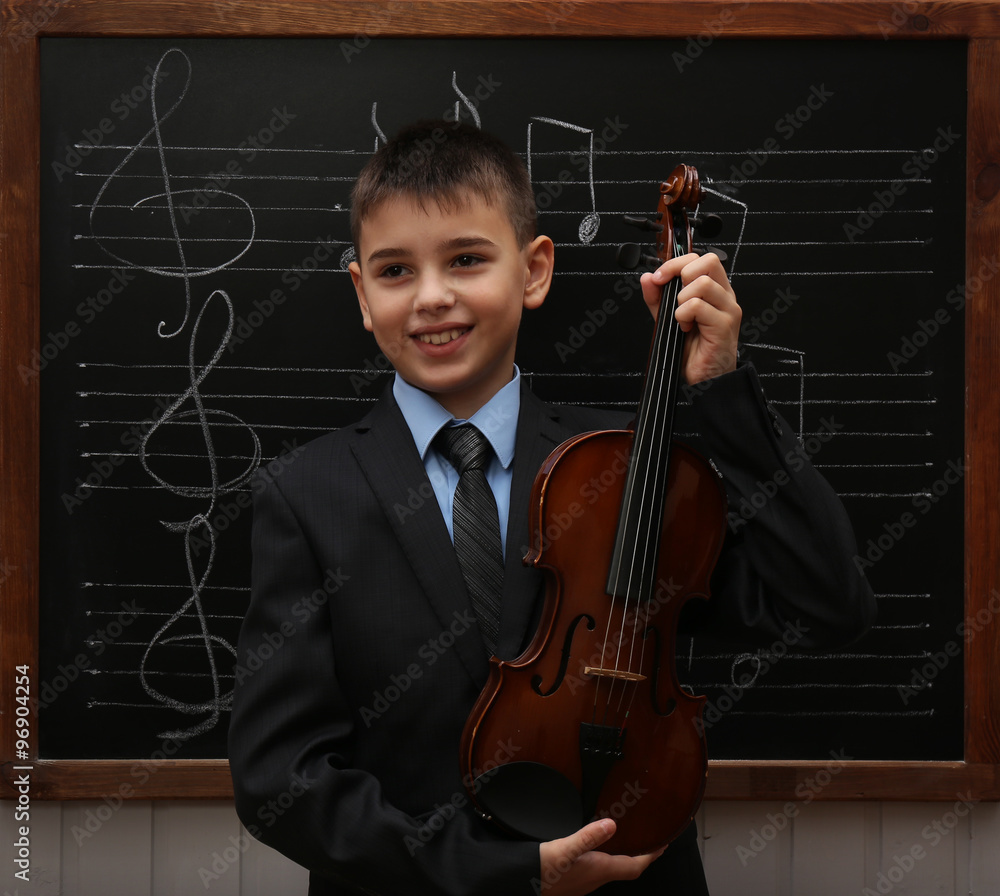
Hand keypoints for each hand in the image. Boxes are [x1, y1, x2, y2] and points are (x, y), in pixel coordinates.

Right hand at [537, 819, 663, 894]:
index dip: (650, 857)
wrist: (519, 885)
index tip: (662, 846)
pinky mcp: (574, 880)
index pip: (633, 866)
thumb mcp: (564, 849)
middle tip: (649, 843)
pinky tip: (596, 850)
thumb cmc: (542, 871)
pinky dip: (606, 858)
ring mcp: (584, 881)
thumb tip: (612, 825)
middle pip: (626, 869)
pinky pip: (598, 870)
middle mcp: (595, 879)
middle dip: (639, 857)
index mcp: (599, 870)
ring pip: (612, 870)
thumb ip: (588, 836)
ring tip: (628, 842)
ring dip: (623, 857)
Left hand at [640, 251, 740, 384]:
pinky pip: (698, 306)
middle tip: (673, 297)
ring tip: (681, 318)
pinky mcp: (724, 325)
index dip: (675, 263)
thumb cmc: (692, 349)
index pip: (701, 258)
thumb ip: (657, 297)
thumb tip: (648, 277)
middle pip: (708, 261)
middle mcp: (724, 296)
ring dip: (681, 300)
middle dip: (681, 275)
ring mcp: (727, 309)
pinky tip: (685, 328)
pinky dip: (683, 316)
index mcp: (715, 289)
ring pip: (702, 283)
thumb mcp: (668, 317)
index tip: (659, 278)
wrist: (703, 377)